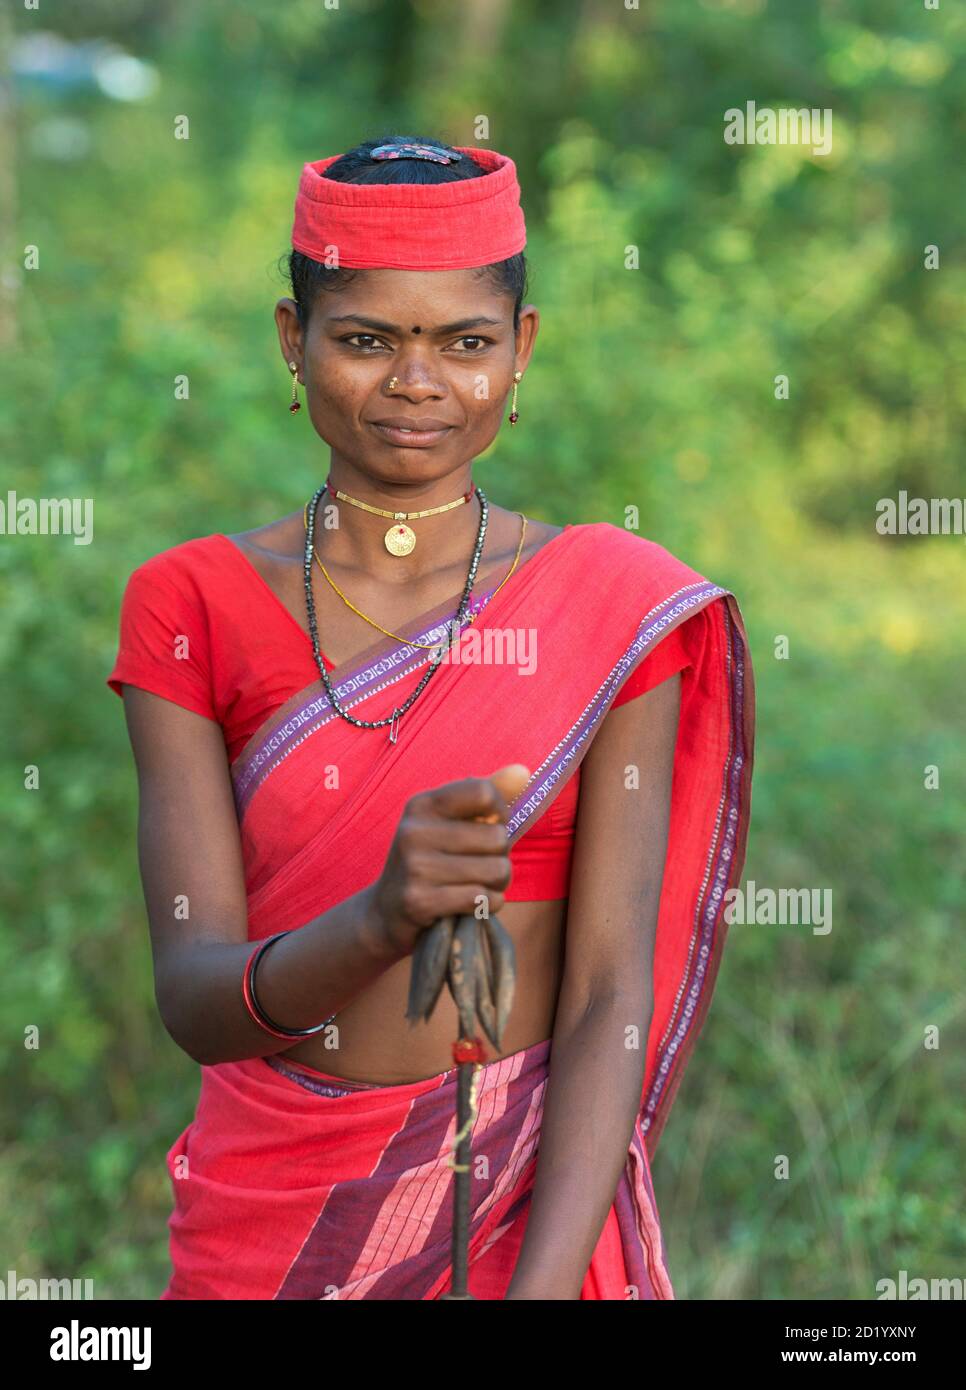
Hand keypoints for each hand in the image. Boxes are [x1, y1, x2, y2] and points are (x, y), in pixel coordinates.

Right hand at [372, 764, 530, 956]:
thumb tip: (524, 771)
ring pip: (497, 870)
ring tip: (475, 886)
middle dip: (500, 857)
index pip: (483, 792)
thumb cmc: (430, 861)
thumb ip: (487, 794)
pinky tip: (469, 905)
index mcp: (422, 805)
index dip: (500, 812)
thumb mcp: (449, 822)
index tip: (489, 826)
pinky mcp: (419, 902)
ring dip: (497, 884)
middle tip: (479, 867)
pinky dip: (486, 905)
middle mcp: (414, 831)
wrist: (385, 913)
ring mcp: (415, 867)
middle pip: (497, 837)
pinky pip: (482, 898)